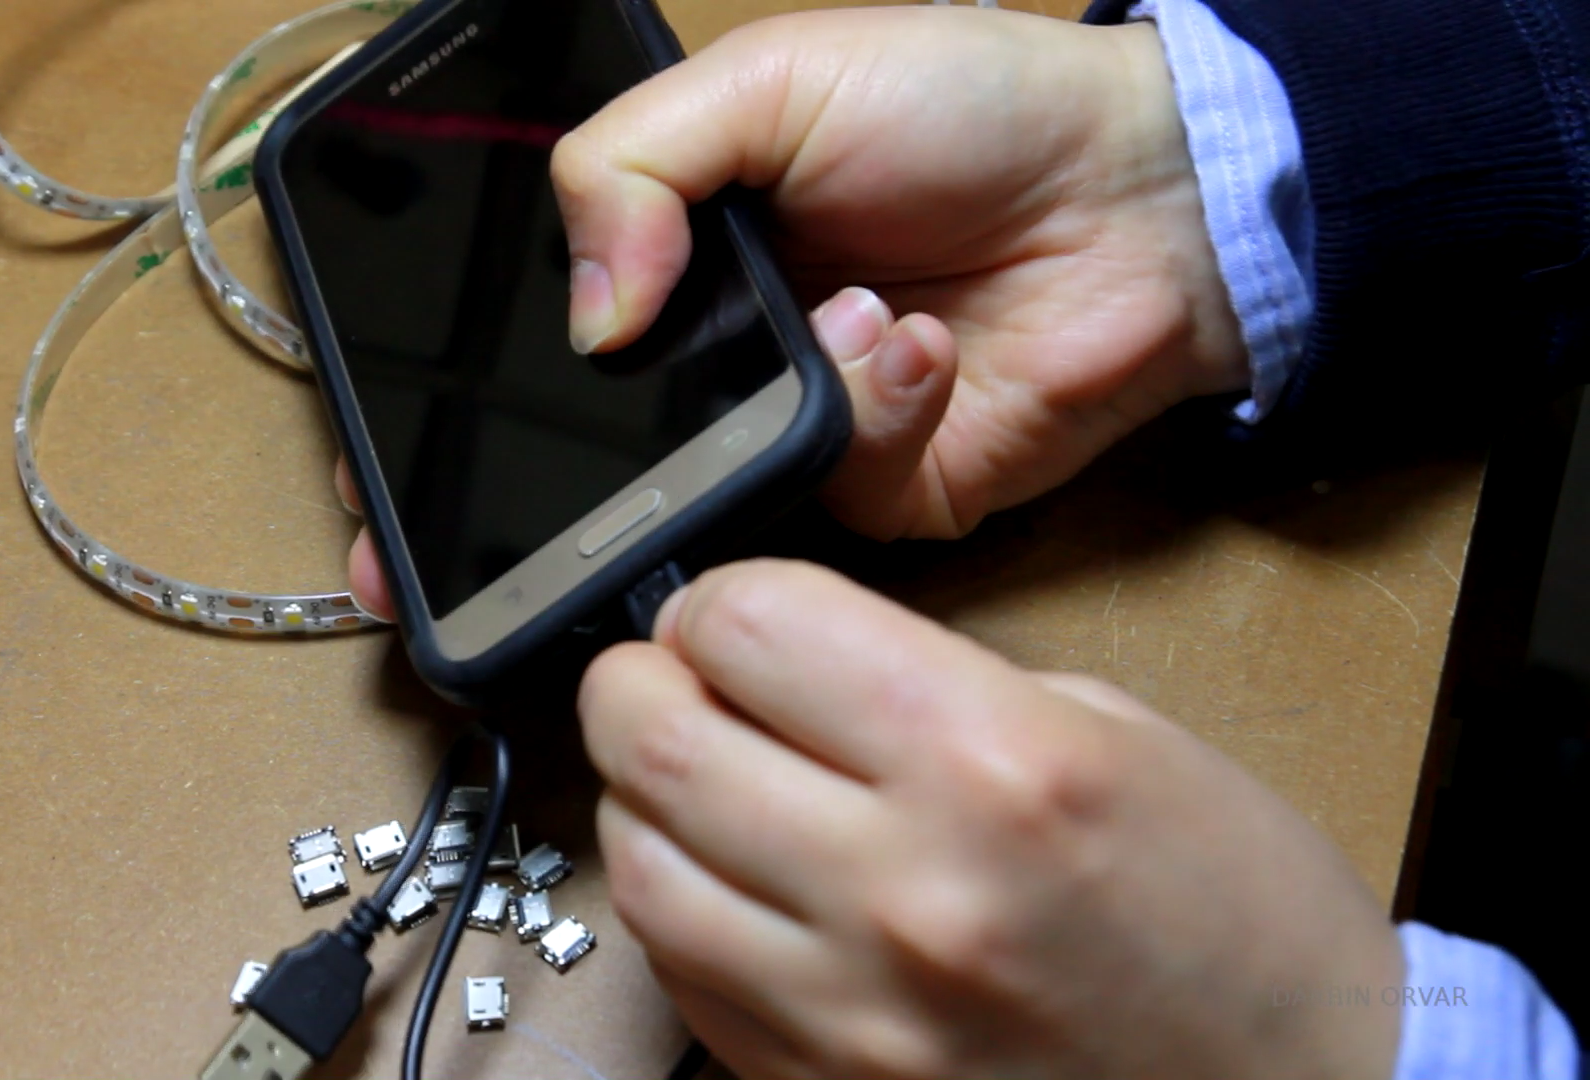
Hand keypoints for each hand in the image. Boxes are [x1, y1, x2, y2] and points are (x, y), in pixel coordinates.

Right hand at [340, 6, 1248, 619]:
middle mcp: (710, 361)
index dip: (443, 407)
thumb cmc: (961, 106)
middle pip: (585, 457)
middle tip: (471, 536)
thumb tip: (583, 313)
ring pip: (701, 492)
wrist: (1138, 187)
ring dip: (760, 404)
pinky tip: (923, 335)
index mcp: (667, 260)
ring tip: (854, 306)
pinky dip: (875, 410)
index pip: (525, 344)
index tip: (377, 462)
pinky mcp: (876, 494)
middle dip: (534, 495)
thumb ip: (631, 167)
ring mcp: (788, 436)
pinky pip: (827, 497)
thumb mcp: (769, 79)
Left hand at [580, 559, 1402, 1079]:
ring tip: (690, 777)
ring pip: (640, 867)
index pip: (751, 627)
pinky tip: (724, 876)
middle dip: (637, 681)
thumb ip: (931, 683)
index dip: (720, 599)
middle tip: (668, 674)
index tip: (732, 612)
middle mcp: (905, 890)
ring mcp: (853, 1012)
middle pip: (659, 740)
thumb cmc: (1233, 917)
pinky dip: (678, 905)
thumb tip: (786, 666)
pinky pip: (681, 976)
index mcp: (992, 764)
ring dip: (641, 799)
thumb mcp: (1114, 735)